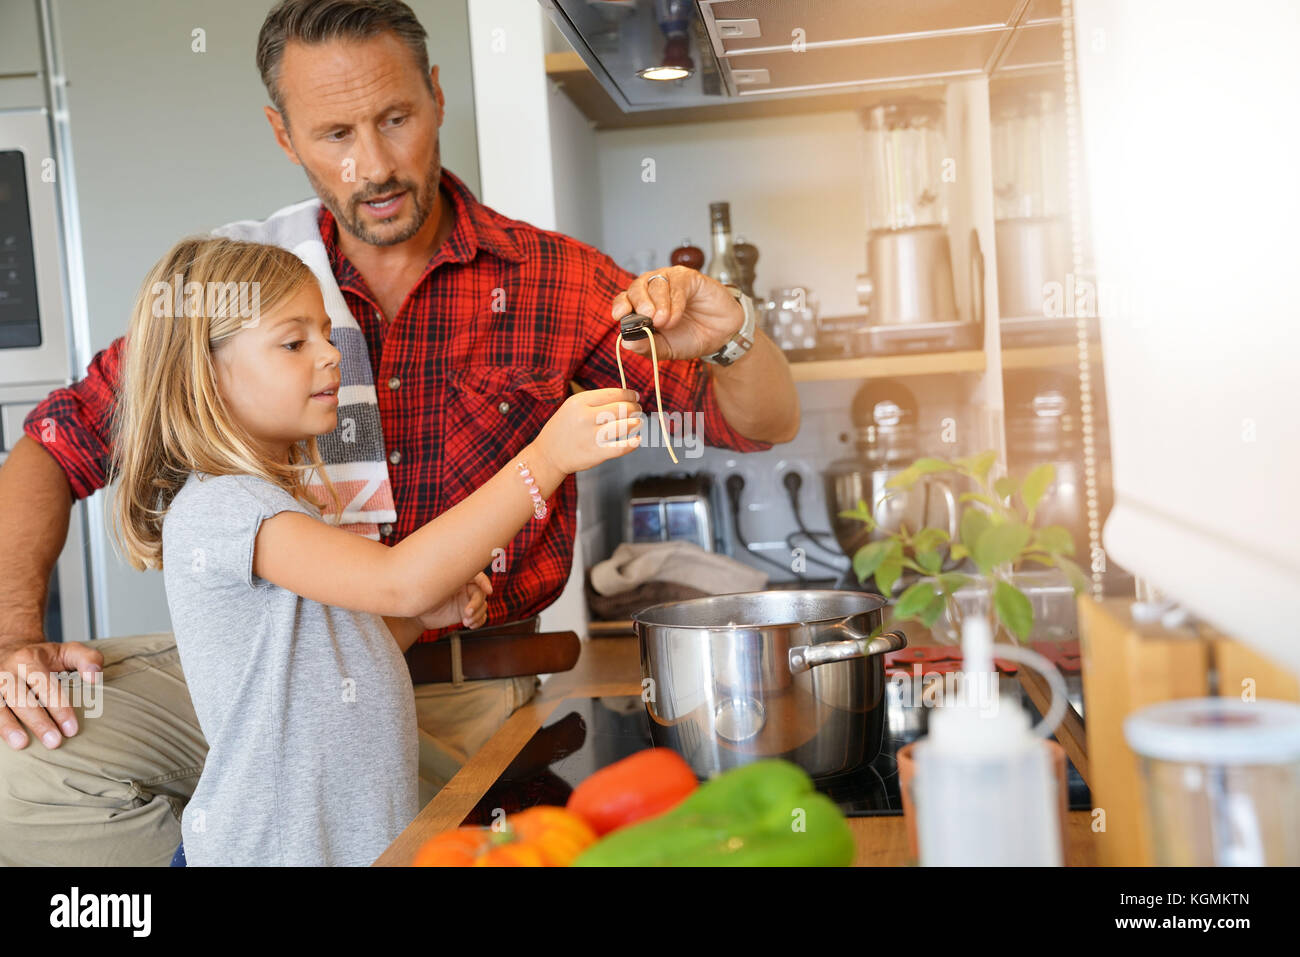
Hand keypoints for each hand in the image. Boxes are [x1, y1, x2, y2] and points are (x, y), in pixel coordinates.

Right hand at [0, 637, 102, 749]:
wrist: (8, 649)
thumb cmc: (42, 657)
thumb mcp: (67, 651)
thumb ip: (87, 659)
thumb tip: (95, 677)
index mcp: (28, 660)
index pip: (45, 685)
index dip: (59, 707)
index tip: (72, 729)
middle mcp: (6, 671)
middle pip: (21, 698)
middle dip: (38, 721)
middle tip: (54, 742)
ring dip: (9, 726)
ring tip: (22, 744)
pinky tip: (3, 742)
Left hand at [415, 572, 492, 630]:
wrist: (419, 614)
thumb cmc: (422, 596)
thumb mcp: (432, 586)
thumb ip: (443, 578)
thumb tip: (451, 568)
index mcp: (459, 577)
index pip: (476, 576)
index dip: (484, 582)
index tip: (488, 591)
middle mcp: (465, 588)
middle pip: (481, 593)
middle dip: (477, 604)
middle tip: (467, 613)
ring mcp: (467, 601)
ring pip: (482, 606)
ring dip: (478, 615)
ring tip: (466, 622)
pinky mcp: (467, 613)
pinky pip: (481, 616)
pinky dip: (479, 621)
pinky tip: (471, 625)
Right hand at [532, 388, 641, 475]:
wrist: (547, 455)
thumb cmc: (564, 429)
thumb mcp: (573, 407)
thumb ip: (596, 402)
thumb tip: (625, 398)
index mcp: (579, 402)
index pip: (613, 393)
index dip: (629, 394)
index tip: (635, 397)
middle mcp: (585, 417)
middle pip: (622, 408)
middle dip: (634, 408)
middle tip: (638, 410)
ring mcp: (591, 436)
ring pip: (625, 426)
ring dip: (636, 423)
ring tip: (638, 422)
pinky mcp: (596, 453)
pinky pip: (622, 447)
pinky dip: (633, 443)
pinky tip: (636, 440)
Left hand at [610, 266, 743, 361]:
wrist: (722, 336)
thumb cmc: (692, 337)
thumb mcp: (666, 349)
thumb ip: (647, 346)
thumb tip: (626, 343)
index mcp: (643, 305)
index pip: (625, 299)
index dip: (621, 305)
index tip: (620, 316)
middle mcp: (654, 289)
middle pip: (636, 287)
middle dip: (639, 303)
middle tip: (647, 318)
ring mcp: (671, 281)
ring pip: (656, 284)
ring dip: (659, 305)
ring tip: (666, 322)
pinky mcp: (689, 278)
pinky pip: (676, 284)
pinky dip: (674, 301)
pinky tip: (676, 317)